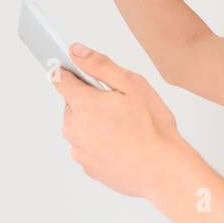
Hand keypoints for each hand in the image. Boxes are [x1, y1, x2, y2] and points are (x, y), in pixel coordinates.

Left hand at [52, 43, 192, 200]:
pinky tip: (123, 143)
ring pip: (81, 127)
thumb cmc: (153, 130)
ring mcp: (79, 150)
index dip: (69, 71)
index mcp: (83, 104)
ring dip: (96, 123)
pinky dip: (102, 143)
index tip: (73, 70)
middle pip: (73, 105)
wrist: (164, 170)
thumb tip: (76, 52)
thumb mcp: (132, 85)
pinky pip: (89, 147)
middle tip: (119, 105)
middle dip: (91, 101)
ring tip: (125, 127)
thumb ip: (100, 65)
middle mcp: (74, 128)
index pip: (59, 79)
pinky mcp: (88, 167)